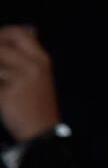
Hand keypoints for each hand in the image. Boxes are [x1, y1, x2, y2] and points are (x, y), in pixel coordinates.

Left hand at [0, 25, 60, 141]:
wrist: (41, 133)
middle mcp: (33, 68)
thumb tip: (13, 35)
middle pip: (1, 47)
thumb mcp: (41, 77)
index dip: (3, 34)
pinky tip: (2, 94)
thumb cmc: (38, 105)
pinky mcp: (6, 95)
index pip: (19, 34)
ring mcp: (20, 81)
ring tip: (3, 82)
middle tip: (0, 68)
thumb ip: (28, 55)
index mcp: (42, 61)